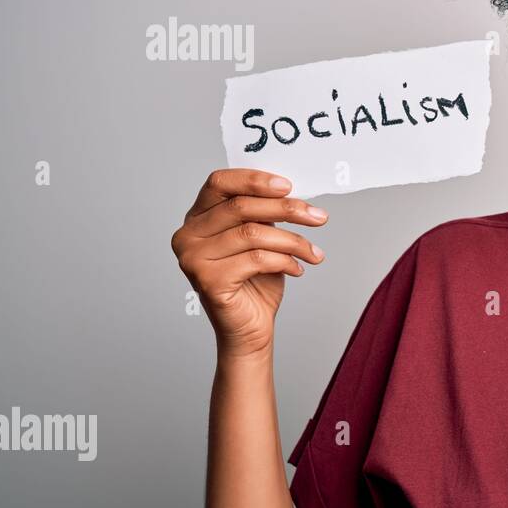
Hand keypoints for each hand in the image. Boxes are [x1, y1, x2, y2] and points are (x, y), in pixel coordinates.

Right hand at [170, 169, 327, 358]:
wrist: (250, 328)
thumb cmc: (255, 282)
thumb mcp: (261, 239)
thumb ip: (264, 214)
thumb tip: (291, 193)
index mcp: (197, 218)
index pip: (219, 183)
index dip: (254, 180)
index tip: (289, 186)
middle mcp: (188, 235)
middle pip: (240, 207)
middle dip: (287, 209)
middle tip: (319, 217)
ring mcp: (193, 259)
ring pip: (253, 233)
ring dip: (293, 241)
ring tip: (313, 253)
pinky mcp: (208, 281)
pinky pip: (256, 259)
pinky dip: (285, 262)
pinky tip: (297, 269)